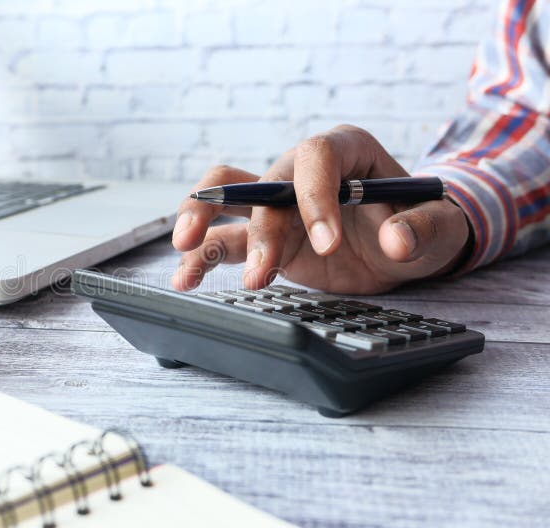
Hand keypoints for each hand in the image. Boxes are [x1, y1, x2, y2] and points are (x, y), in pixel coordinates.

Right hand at [171, 125, 470, 293]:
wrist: (406, 244)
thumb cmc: (421, 224)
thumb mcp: (439, 226)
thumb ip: (424, 228)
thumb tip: (395, 240)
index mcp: (345, 151)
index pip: (317, 157)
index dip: (315, 197)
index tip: (327, 244)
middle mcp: (302, 172)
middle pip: (261, 182)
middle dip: (258, 226)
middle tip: (261, 269)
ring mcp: (278, 205)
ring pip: (225, 199)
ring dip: (204, 228)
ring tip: (187, 264)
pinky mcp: (266, 237)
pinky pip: (224, 239)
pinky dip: (202, 256)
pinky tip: (185, 279)